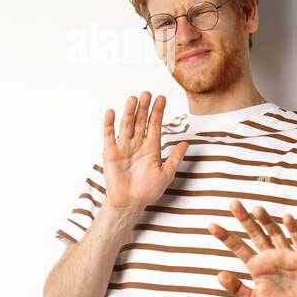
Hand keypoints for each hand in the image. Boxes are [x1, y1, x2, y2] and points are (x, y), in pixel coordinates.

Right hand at [102, 92, 188, 210]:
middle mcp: (137, 144)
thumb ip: (175, 157)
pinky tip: (112, 112)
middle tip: (148, 93)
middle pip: (141, 121)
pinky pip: (109, 135)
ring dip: (130, 112)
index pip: (155, 125)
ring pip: (127, 125)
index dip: (158, 112)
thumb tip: (187, 143)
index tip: (162, 98)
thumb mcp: (167, 173)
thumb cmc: (149, 190)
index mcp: (151, 148)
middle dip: (145, 108)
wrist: (131, 203)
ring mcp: (123, 147)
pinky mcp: (110, 152)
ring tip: (134, 99)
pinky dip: (109, 124)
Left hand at [208, 200, 296, 296]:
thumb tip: (219, 274)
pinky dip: (292, 229)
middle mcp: (270, 256)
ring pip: (274, 233)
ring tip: (256, 209)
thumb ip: (237, 289)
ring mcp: (287, 254)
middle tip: (233, 203)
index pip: (238, 247)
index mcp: (257, 266)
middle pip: (255, 233)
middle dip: (244, 219)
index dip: (226, 237)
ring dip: (266, 221)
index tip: (211, 225)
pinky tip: (286, 217)